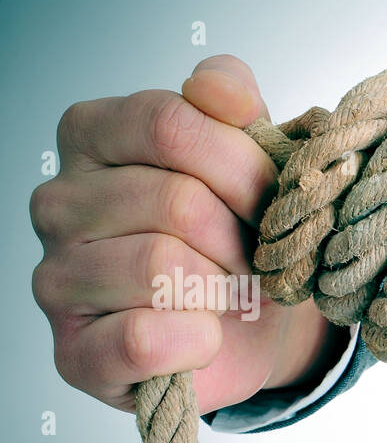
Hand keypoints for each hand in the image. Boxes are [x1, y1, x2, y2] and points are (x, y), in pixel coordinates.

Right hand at [30, 54, 341, 415]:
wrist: (250, 331)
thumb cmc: (239, 240)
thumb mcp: (249, 160)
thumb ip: (234, 108)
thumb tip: (221, 89)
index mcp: (92, 137)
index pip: (169, 123)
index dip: (244, 168)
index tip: (275, 199)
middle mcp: (58, 203)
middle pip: (177, 201)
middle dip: (244, 239)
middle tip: (257, 259)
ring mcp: (56, 280)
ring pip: (161, 267)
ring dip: (224, 290)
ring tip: (230, 294)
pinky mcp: (75, 353)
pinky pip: (144, 340)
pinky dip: (198, 342)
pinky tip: (205, 336)